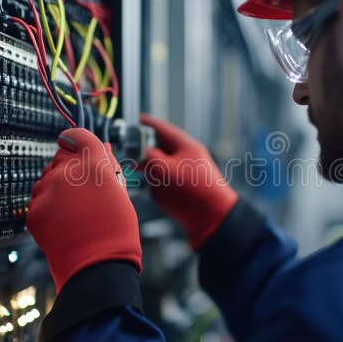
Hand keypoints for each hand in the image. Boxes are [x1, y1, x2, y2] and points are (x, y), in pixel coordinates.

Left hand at [27, 128, 140, 291]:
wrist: (98, 266)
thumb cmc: (116, 232)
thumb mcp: (121, 194)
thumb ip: (110, 166)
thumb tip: (104, 149)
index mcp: (94, 164)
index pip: (78, 135)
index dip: (78, 140)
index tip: (77, 146)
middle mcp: (68, 172)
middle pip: (61, 156)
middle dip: (69, 167)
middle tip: (82, 190)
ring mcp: (48, 190)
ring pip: (47, 178)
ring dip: (57, 187)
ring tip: (74, 211)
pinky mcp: (34, 210)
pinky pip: (38, 200)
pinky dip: (48, 207)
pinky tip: (63, 222)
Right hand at [139, 114, 237, 249]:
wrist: (214, 221)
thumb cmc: (193, 192)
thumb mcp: (164, 169)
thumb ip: (147, 155)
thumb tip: (137, 149)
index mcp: (186, 146)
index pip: (162, 128)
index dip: (147, 124)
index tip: (136, 120)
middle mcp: (187, 157)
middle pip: (162, 146)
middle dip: (145, 148)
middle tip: (128, 149)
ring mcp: (188, 174)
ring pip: (163, 164)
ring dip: (150, 167)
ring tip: (136, 169)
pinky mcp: (187, 190)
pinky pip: (167, 181)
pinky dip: (157, 182)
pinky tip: (151, 188)